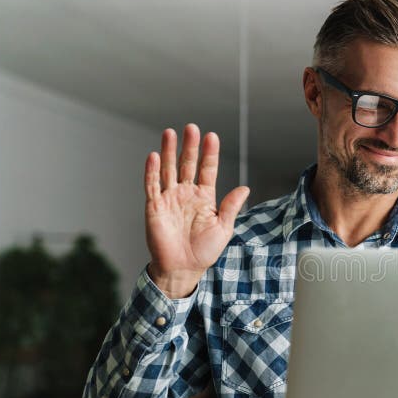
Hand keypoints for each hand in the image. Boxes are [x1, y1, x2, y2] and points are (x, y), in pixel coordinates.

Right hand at [144, 124, 249, 297]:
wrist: (183, 268)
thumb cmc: (204, 251)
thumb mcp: (223, 228)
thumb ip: (231, 207)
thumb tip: (245, 188)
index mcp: (204, 197)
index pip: (207, 170)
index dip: (209, 154)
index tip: (212, 136)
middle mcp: (186, 194)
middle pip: (187, 164)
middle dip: (189, 146)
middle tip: (191, 128)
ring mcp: (169, 198)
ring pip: (168, 169)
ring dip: (168, 151)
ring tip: (170, 133)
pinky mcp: (154, 207)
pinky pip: (152, 185)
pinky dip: (152, 171)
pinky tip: (153, 156)